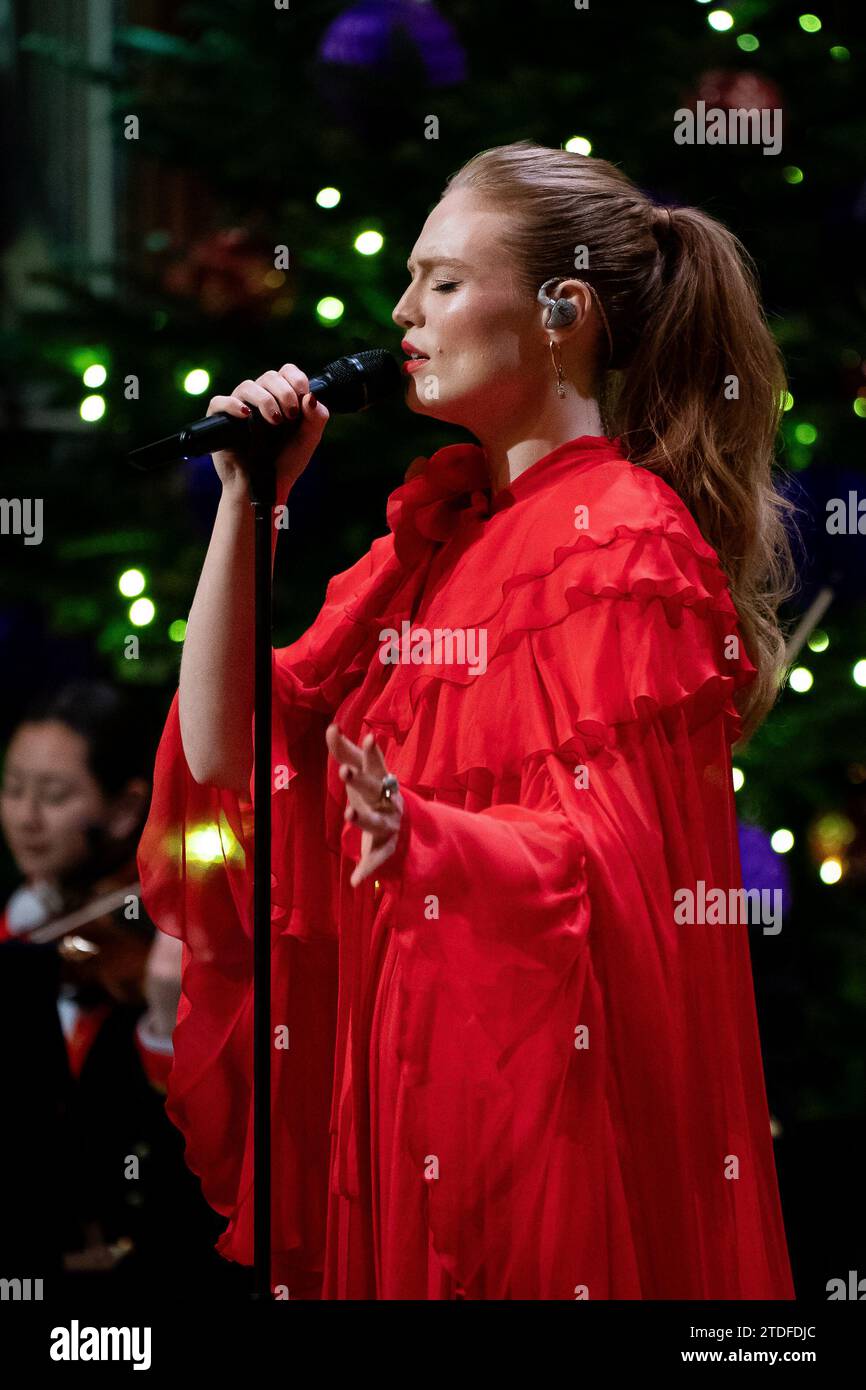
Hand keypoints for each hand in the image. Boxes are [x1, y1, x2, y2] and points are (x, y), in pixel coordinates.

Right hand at [206, 363, 328, 498]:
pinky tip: (246, 415)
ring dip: (264, 400)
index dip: (296, 379)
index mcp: (281, 398)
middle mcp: (260, 398)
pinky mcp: (221, 421)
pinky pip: (219, 402)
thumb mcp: (308, 440)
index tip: (303, 396)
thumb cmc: (286, 462)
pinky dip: (232, 404)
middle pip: (269, 376)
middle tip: (291, 416)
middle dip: (284, 393)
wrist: (267, 486)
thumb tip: (310, 396)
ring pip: (247, 386)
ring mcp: (239, 408)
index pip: (287, 372)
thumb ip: (316, 418)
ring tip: (274, 421)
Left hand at [326, 724, 403, 887]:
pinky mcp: (386, 847)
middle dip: (360, 780)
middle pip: (375, 789)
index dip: (371, 752)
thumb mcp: (361, 772)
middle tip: (345, 770)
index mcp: (381, 780)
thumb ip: (345, 751)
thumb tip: (330, 726)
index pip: (376, 763)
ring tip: (348, 814)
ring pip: (377, 822)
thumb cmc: (376, 792)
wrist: (406, 827)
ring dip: (363, 819)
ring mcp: (389, 824)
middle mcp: (388, 800)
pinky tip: (354, 880)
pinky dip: (367, 869)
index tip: (368, 736)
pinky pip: (377, 859)